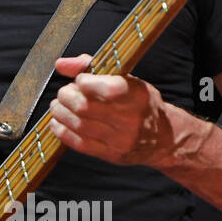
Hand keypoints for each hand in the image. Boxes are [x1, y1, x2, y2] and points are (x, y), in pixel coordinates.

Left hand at [49, 53, 173, 165]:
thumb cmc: (142, 105)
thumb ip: (94, 68)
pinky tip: (57, 123)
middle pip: (85, 107)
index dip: (85, 82)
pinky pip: (80, 144)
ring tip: (59, 106)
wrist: (164, 139)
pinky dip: (62, 131)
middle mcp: (131, 119)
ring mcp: (121, 140)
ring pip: (79, 125)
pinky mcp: (112, 155)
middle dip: (66, 96)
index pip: (108, 89)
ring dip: (61, 113)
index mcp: (137, 95)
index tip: (80, 80)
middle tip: (64, 93)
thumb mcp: (128, 80)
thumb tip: (61, 65)